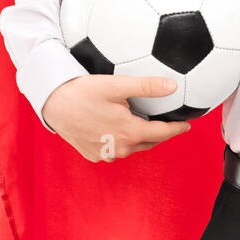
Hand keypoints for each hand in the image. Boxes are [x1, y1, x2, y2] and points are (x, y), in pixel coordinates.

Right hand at [42, 74, 191, 162]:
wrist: (52, 104)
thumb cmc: (84, 91)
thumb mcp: (118, 85)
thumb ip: (147, 87)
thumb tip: (173, 86)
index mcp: (130, 133)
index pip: (162, 133)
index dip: (177, 129)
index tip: (187, 125)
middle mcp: (120, 148)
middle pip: (148, 142)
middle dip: (160, 134)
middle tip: (168, 124)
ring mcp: (105, 154)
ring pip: (131, 147)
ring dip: (140, 138)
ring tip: (145, 126)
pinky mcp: (92, 154)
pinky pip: (114, 149)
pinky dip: (121, 141)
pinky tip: (119, 130)